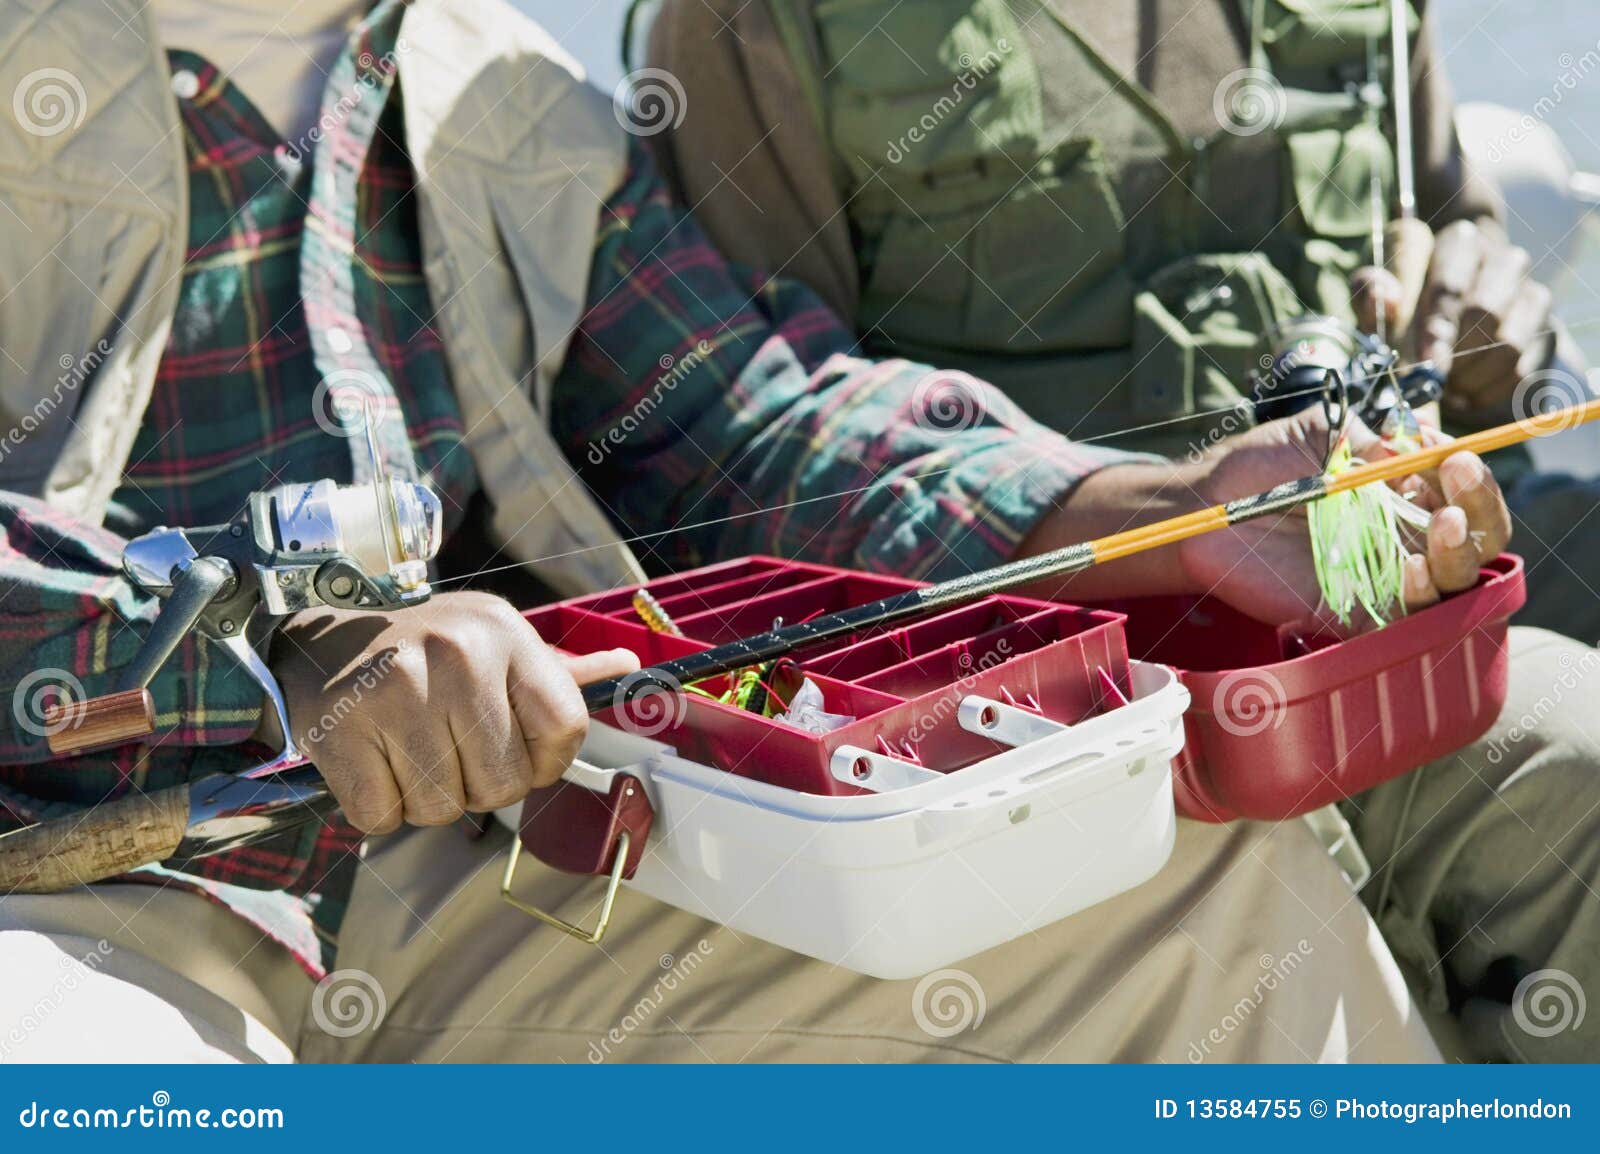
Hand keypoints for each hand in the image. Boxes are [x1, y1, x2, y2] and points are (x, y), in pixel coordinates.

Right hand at [269, 591, 638, 832]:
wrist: (318, 641)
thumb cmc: (425, 653)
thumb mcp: (493, 642)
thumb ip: (557, 672)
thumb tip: (629, 666)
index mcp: (504, 634)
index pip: (566, 728)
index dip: (546, 761)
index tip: (516, 751)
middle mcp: (457, 656)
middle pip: (505, 786)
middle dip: (479, 785)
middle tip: (448, 748)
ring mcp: (396, 693)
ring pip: (443, 809)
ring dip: (426, 799)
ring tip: (407, 749)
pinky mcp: (341, 732)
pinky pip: (383, 817)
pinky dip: (379, 806)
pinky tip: (372, 760)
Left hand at [1176, 408, 1512, 629]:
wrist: (1207, 510)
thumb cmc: (1258, 468)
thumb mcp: (1317, 432)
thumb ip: (1366, 436)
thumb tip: (1410, 450)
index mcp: (1401, 490)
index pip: (1461, 489)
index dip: (1467, 471)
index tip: (1448, 451)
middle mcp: (1402, 534)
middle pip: (1477, 534)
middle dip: (1481, 505)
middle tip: (1457, 477)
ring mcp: (1384, 575)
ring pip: (1456, 576)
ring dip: (1462, 548)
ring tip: (1444, 522)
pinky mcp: (1358, 611)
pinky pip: (1407, 614)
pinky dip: (1422, 592)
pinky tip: (1413, 567)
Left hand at [1350, 219, 1553, 415]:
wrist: (1454, 317)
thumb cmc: (1407, 304)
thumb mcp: (1379, 295)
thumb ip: (1371, 291)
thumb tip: (1386, 297)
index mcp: (1459, 244)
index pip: (1452, 286)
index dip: (1438, 328)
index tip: (1427, 363)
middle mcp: (1503, 261)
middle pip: (1486, 312)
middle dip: (1455, 355)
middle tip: (1432, 380)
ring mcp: (1531, 294)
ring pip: (1509, 344)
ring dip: (1471, 377)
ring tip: (1445, 388)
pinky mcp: (1547, 330)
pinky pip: (1522, 370)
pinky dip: (1488, 392)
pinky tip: (1465, 394)